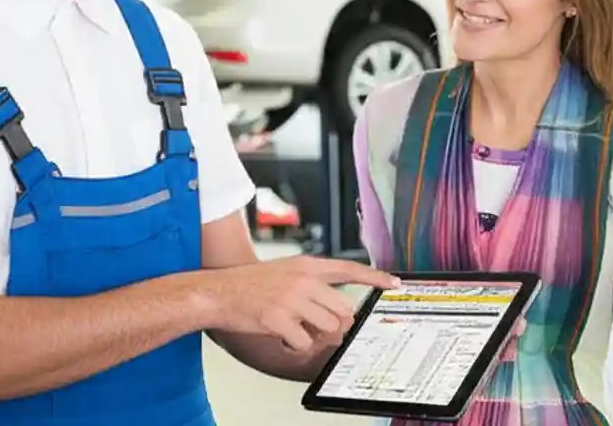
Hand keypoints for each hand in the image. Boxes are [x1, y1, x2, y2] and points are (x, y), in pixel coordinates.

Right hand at [201, 255, 400, 353]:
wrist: (219, 291)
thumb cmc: (250, 285)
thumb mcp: (285, 274)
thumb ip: (312, 287)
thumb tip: (337, 311)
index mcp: (306, 266)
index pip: (349, 269)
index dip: (374, 278)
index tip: (394, 283)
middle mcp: (302, 280)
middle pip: (343, 310)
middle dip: (333, 325)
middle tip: (312, 325)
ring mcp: (291, 299)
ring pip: (327, 328)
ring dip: (312, 336)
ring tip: (292, 328)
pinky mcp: (279, 318)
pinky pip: (303, 343)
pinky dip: (293, 345)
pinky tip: (279, 335)